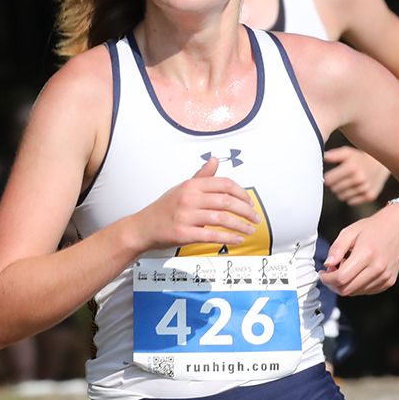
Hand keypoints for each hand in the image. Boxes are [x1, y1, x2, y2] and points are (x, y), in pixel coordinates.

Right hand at [130, 157, 260, 250]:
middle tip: (255, 218)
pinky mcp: (183, 234)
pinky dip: (228, 238)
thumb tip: (214, 160)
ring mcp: (185, 216)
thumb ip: (201, 176)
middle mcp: (189, 198)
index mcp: (191, 185)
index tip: (250, 202)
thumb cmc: (164, 208)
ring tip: (250, 230)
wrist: (142, 227)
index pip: (224, 184)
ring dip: (240, 225)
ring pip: (222, 219)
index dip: (242, 193)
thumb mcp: (182, 188)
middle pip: (227, 202)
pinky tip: (237, 239)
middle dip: (246, 211)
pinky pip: (212, 235)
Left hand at [320, 201, 398, 295]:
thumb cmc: (372, 228)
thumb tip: (328, 264)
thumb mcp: (350, 231)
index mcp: (366, 254)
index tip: (323, 273)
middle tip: (331, 273)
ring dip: (346, 284)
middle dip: (333, 284)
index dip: (327, 279)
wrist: (398, 229)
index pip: (341, 278)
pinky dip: (357, 285)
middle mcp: (377, 268)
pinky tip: (358, 272)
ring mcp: (384, 277)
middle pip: (347, 289)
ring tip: (347, 269)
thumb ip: (336, 248)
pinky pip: (366, 291)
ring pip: (355, 292)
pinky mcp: (388, 282)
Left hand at [322, 146, 391, 205]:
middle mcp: (359, 178)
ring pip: (342, 197)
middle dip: (335, 185)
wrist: (380, 165)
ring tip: (348, 184)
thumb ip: (334, 155)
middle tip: (340, 180)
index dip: (328, 178)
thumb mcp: (348, 153)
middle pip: (334, 189)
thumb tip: (324, 156)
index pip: (329, 180)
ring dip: (342, 191)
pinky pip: (351, 202)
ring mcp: (365, 188)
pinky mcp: (369, 196)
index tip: (330, 176)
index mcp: (351, 167)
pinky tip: (355, 189)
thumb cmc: (360, 159)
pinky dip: (351, 197)